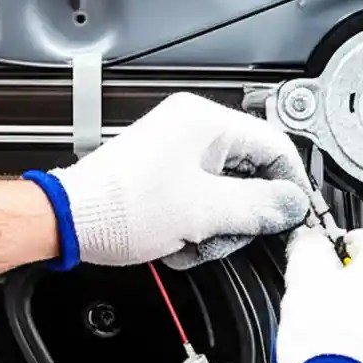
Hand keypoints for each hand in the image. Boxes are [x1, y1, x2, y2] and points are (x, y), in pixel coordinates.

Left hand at [44, 92, 314, 267]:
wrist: (67, 222)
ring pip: (229, 192)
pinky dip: (197, 225)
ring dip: (217, 226)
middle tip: (225, 234)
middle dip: (241, 214)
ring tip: (192, 240)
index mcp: (206, 121)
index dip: (291, 183)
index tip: (296, 214)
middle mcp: (194, 128)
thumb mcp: (205, 212)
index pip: (275, 145)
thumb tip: (294, 205)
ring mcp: (179, 151)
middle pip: (252, 173)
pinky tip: (178, 239)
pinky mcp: (167, 174)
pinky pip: (204, 199)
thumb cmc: (118, 208)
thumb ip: (260, 207)